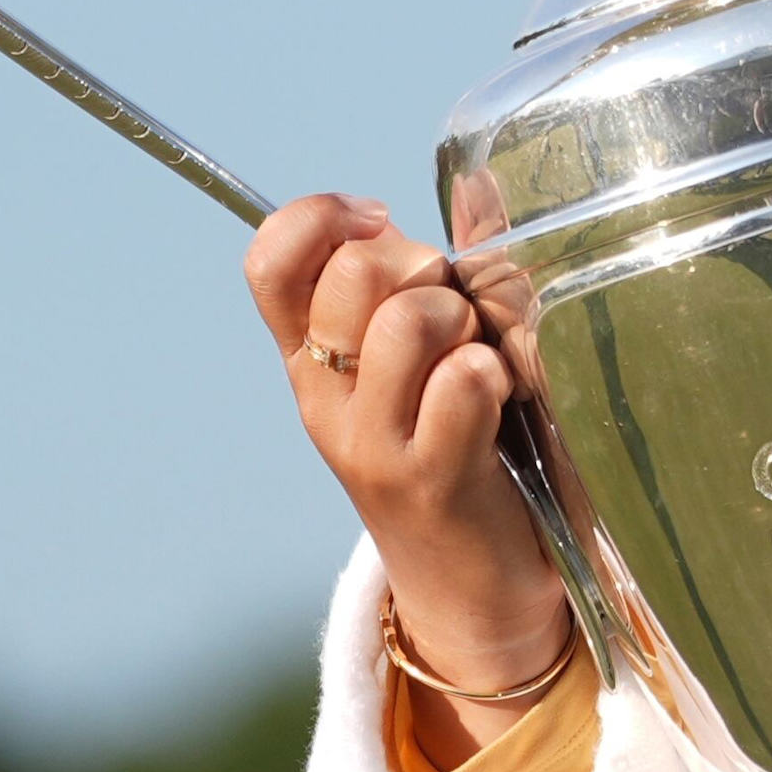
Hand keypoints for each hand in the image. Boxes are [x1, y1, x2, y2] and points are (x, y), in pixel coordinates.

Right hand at [244, 194, 571, 766]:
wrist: (473, 587)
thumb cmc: (465, 449)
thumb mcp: (432, 356)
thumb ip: (442, 273)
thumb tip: (480, 184)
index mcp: (313, 357)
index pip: (270, 258)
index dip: (323, 218)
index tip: (381, 226)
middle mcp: (327, 398)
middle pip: (354, 274)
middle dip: (424, 270)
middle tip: (455, 317)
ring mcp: (373, 442)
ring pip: (410, 320)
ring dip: (466, 323)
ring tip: (482, 361)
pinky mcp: (431, 478)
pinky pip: (463, 383)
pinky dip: (495, 375)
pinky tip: (502, 399)